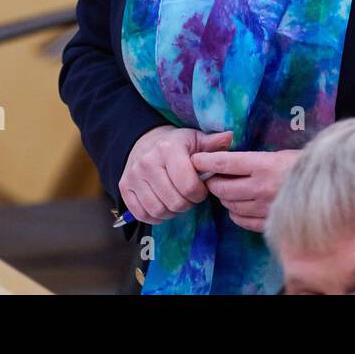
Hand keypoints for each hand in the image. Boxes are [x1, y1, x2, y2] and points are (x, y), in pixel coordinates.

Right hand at [119, 126, 233, 224]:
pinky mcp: (124, 187)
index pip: (188, 186)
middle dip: (188, 204)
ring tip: (178, 200)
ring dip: (172, 211)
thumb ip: (213, 143)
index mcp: (168, 149)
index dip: (200, 193)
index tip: (202, 189)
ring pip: (158, 210)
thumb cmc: (177, 144)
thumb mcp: (196, 139)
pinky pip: (142, 214)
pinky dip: (156, 216)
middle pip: (174, 202)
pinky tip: (164, 205)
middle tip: (191, 197)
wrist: (145, 141)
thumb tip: (230, 136)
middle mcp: (147, 162)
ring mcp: (133, 176)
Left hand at [191, 148, 302, 232]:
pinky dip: (235, 213)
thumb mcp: (282, 154)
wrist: (331, 191)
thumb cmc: (307, 166)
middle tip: (211, 176)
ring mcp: (264, 208)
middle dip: (213, 181)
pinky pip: (241, 220)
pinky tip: (239, 206)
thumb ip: (257, 159)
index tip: (195, 159)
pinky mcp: (269, 223)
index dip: (206, 160)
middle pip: (222, 187)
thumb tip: (230, 161)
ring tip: (227, 190)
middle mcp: (262, 187)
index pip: (225, 162)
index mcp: (265, 165)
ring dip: (224, 197)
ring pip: (230, 204)